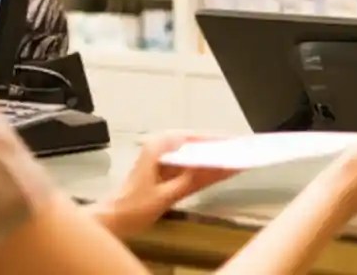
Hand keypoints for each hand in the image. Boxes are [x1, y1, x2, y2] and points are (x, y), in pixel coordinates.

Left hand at [97, 132, 237, 238]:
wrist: (114, 218)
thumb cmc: (132, 206)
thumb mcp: (164, 195)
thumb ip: (189, 180)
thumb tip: (213, 166)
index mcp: (158, 147)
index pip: (194, 138)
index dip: (217, 139)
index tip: (235, 140)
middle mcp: (162, 148)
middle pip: (198, 144)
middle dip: (220, 147)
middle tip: (243, 149)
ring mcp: (165, 160)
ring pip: (197, 155)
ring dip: (216, 158)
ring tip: (239, 159)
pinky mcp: (168, 172)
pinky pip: (192, 168)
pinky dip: (207, 170)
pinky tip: (224, 171)